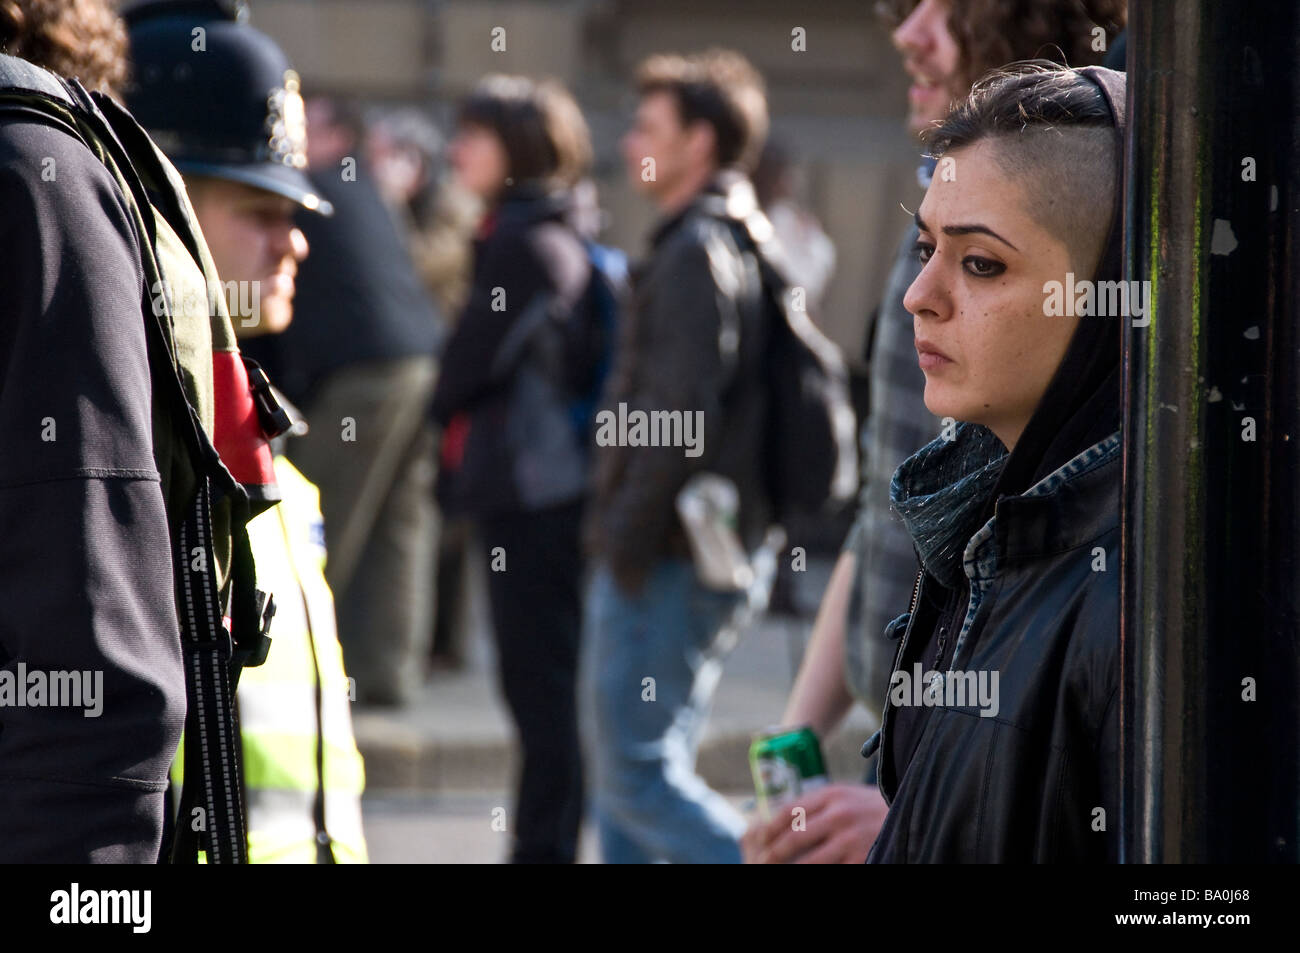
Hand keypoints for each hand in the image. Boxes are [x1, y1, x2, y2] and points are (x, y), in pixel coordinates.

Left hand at [741, 783, 887, 863]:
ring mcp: (850, 839)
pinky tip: (809, 872)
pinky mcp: (862, 858)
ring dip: (791, 869)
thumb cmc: (870, 807)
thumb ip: (817, 805)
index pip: (789, 811)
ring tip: (780, 871)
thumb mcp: (844, 795)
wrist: (912, 812)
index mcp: (831, 795)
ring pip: (808, 862)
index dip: (770, 828)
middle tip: (763, 862)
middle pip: (793, 838)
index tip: (760, 840)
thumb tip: (780, 819)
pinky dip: (815, 873)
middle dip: (773, 854)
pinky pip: (830, 871)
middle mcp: (838, 815)